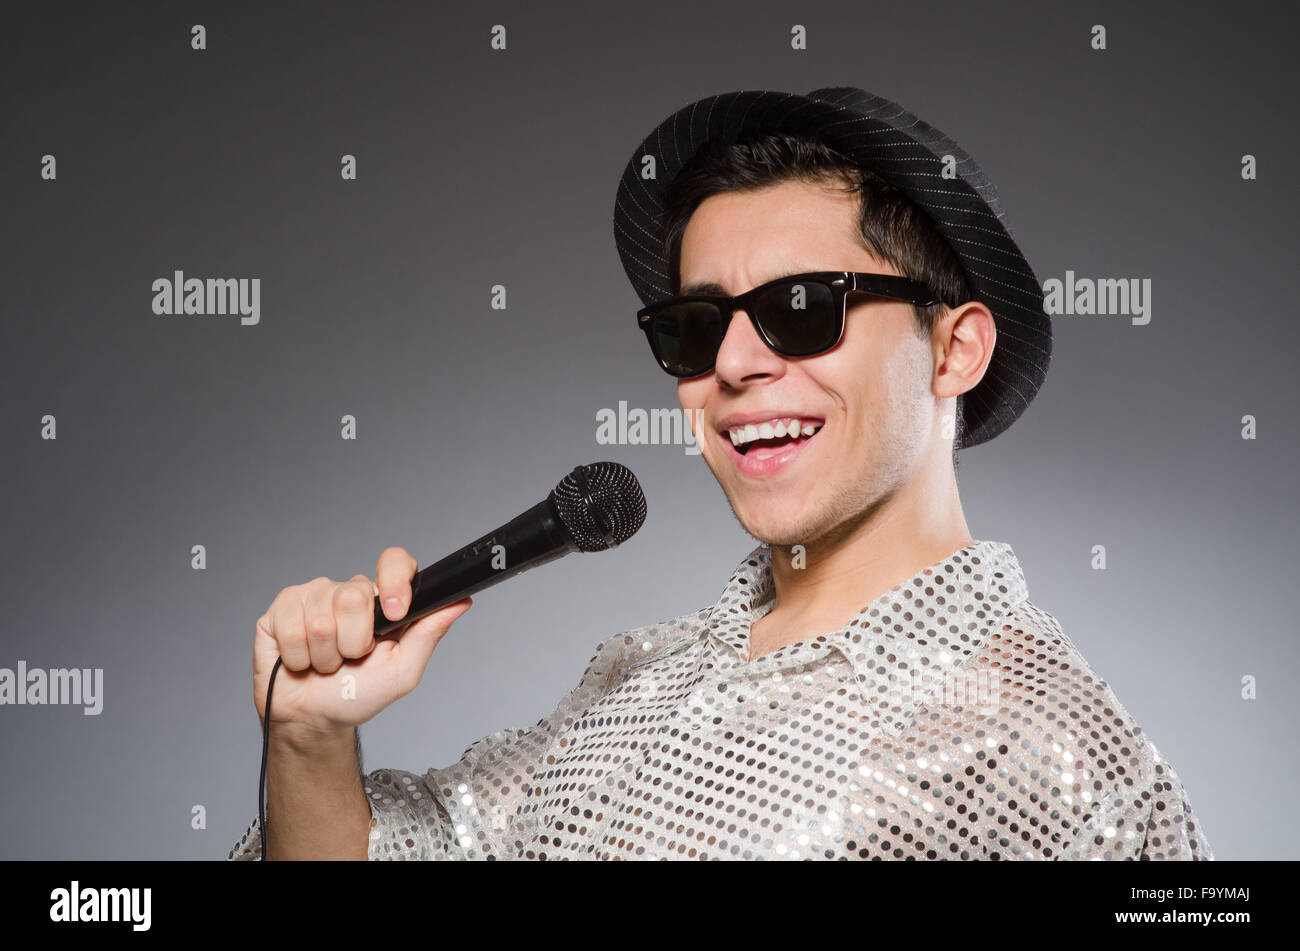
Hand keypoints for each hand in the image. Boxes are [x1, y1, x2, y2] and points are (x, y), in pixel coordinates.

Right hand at [252, 546, 470, 733]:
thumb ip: (429, 632)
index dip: (395, 581)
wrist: (313, 718)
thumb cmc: (358, 693)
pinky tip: (301, 660)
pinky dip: (299, 656)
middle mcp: (348, 591)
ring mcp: (313, 595)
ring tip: (326, 663)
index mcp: (382, 600)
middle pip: (354, 595)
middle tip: (351, 658)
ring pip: (322, 616)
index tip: (396, 611)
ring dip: (326, 654)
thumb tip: (462, 601)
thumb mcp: (403, 669)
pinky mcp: (282, 608)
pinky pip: (291, 626)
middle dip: (354, 641)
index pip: (394, 562)